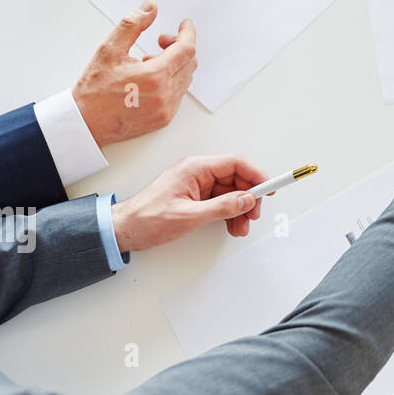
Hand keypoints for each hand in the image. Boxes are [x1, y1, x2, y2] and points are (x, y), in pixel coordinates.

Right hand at [72, 0, 197, 148]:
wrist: (85, 124)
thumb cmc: (94, 89)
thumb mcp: (109, 50)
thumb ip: (132, 25)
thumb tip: (150, 7)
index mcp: (155, 76)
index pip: (187, 49)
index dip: (188, 33)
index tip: (184, 24)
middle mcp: (165, 94)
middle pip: (189, 62)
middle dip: (178, 46)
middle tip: (160, 41)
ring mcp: (167, 109)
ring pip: (185, 78)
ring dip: (174, 64)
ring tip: (148, 62)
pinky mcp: (164, 119)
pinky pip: (178, 93)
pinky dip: (171, 80)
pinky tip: (149, 79)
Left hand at [111, 154, 268, 251]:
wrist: (123, 230)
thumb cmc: (146, 219)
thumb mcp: (188, 215)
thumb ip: (221, 207)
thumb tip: (246, 199)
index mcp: (195, 169)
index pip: (234, 164)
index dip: (255, 175)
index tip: (269, 187)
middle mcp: (197, 173)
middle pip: (235, 179)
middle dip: (248, 198)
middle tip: (253, 214)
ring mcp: (195, 186)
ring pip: (229, 193)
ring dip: (239, 209)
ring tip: (241, 226)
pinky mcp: (194, 198)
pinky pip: (220, 202)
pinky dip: (229, 214)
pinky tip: (231, 226)